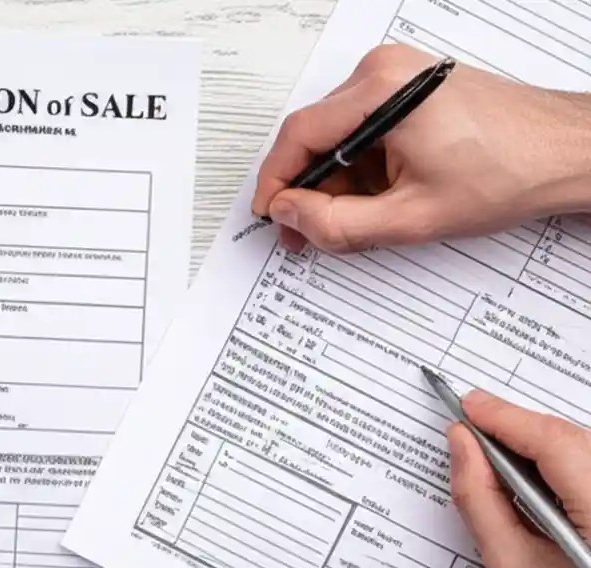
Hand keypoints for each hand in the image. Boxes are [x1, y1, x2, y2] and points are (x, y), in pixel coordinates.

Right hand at [252, 43, 590, 253]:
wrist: (565, 151)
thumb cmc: (508, 172)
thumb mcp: (412, 216)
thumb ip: (337, 224)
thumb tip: (289, 217)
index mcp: (380, 92)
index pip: (298, 135)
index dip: (276, 181)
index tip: (270, 215)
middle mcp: (382, 71)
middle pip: (315, 134)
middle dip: (308, 187)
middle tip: (306, 231)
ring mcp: (396, 75)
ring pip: (338, 134)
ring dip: (338, 179)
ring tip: (360, 217)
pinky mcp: (408, 86)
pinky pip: (362, 127)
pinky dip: (362, 164)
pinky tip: (381, 194)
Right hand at [449, 390, 590, 567]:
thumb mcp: (515, 567)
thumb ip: (481, 501)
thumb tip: (461, 447)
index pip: (550, 442)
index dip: (505, 418)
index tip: (467, 407)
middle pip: (566, 438)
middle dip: (516, 430)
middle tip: (470, 433)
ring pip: (579, 446)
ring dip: (537, 446)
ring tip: (497, 462)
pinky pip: (588, 462)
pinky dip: (559, 462)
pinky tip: (536, 481)